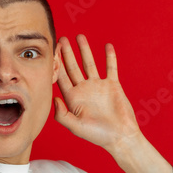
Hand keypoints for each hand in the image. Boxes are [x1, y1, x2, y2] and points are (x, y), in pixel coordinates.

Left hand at [54, 35, 142, 152]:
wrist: (120, 136)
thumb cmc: (98, 135)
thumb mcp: (76, 127)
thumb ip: (62, 115)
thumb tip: (53, 99)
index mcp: (73, 98)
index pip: (62, 77)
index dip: (56, 64)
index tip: (52, 51)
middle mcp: (84, 90)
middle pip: (73, 67)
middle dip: (67, 53)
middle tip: (61, 39)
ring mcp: (98, 86)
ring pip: (89, 64)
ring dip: (85, 50)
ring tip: (80, 36)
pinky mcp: (113, 85)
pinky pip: (111, 68)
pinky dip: (109, 57)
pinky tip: (107, 46)